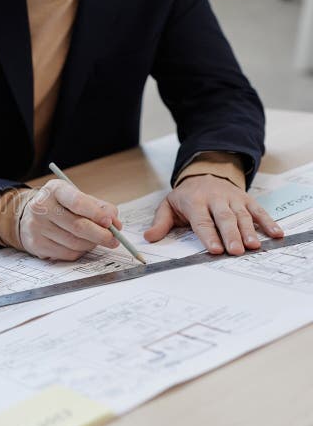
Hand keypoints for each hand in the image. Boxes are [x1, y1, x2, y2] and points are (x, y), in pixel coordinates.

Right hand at [18, 180, 121, 260]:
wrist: (29, 216)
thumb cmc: (60, 206)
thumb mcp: (78, 198)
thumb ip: (99, 208)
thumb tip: (115, 224)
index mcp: (54, 190)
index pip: (77, 202)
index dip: (96, 214)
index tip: (110, 222)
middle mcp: (41, 207)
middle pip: (77, 226)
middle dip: (100, 235)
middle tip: (114, 239)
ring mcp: (37, 227)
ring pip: (74, 243)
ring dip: (91, 244)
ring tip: (97, 240)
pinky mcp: (36, 244)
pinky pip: (67, 254)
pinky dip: (80, 252)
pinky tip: (81, 245)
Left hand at [144, 175, 283, 254]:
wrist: (204, 173)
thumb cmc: (185, 196)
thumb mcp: (168, 206)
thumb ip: (161, 223)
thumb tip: (149, 237)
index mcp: (194, 202)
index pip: (202, 221)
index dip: (209, 236)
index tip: (215, 249)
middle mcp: (215, 199)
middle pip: (224, 219)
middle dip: (230, 235)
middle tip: (236, 251)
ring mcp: (232, 198)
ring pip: (241, 215)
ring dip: (249, 231)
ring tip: (254, 246)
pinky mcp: (245, 199)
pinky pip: (258, 210)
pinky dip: (268, 222)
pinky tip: (276, 234)